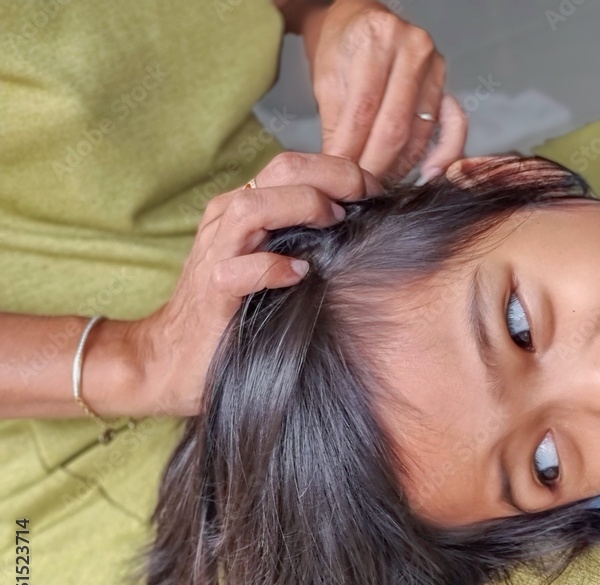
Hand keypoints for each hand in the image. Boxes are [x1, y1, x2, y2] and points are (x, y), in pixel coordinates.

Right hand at [130, 153, 381, 416]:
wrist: (175, 358)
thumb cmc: (239, 310)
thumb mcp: (276, 262)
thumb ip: (307, 238)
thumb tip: (367, 226)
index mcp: (247, 208)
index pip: (296, 165)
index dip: (342, 170)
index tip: (378, 191)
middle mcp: (228, 221)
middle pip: (281, 170)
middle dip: (333, 177)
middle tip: (368, 200)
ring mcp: (216, 254)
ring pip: (253, 207)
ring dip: (302, 208)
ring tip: (334, 226)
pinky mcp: (212, 293)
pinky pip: (238, 270)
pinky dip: (272, 268)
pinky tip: (301, 275)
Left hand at [299, 0, 466, 181]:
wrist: (362, 20)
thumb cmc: (342, 46)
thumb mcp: (328, 79)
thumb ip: (337, 125)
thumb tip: (340, 172)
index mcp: (376, 38)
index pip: (363, 111)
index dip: (351, 153)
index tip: (340, 180)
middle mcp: (413, 48)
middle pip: (395, 127)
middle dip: (375, 167)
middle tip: (359, 191)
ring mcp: (435, 66)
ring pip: (420, 133)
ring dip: (400, 167)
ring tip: (380, 184)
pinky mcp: (447, 84)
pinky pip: (451, 128)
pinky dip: (442, 154)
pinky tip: (428, 173)